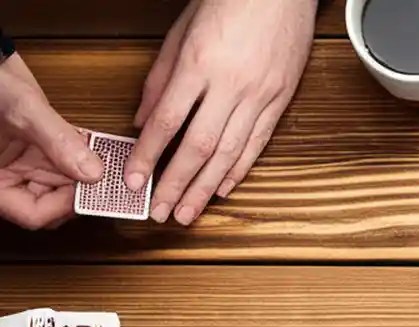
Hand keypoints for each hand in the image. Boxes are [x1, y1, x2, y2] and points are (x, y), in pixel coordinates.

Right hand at [0, 54, 102, 228]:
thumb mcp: (22, 110)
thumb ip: (56, 141)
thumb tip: (92, 172)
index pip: (32, 214)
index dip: (63, 207)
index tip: (90, 191)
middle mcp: (12, 176)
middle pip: (55, 203)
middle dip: (84, 192)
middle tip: (113, 181)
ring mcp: (29, 164)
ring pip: (68, 183)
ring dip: (92, 175)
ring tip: (114, 165)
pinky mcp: (44, 149)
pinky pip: (69, 161)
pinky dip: (87, 156)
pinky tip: (105, 149)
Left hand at [124, 0, 317, 224]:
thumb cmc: (229, 2)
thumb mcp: (180, 32)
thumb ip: (160, 79)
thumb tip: (142, 119)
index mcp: (200, 64)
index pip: (168, 122)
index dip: (149, 156)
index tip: (135, 181)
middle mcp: (232, 85)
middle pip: (198, 147)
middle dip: (176, 184)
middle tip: (161, 211)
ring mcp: (260, 95)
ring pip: (229, 152)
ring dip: (206, 187)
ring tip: (189, 212)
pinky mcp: (280, 100)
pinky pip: (257, 142)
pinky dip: (239, 169)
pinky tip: (224, 188)